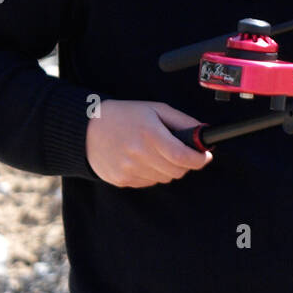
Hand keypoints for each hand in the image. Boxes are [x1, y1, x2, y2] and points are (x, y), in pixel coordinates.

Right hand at [85, 99, 212, 187]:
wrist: (87, 130)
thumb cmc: (124, 116)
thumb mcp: (156, 109)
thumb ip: (183, 121)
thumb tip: (204, 132)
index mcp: (149, 134)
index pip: (183, 156)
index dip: (200, 159)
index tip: (205, 156)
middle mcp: (139, 154)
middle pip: (177, 171)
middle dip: (186, 163)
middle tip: (181, 151)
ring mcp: (129, 170)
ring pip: (165, 178)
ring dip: (169, 168)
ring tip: (157, 152)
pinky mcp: (122, 180)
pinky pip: (150, 182)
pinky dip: (153, 173)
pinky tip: (143, 159)